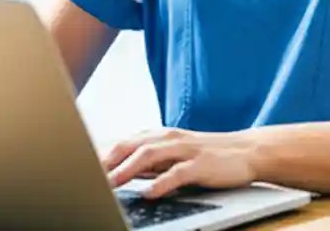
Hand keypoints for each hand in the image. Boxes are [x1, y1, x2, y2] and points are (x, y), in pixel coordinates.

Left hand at [102, 127, 257, 198]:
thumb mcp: (174, 156)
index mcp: (160, 136)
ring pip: (150, 155)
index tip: (82, 168)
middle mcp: (169, 138)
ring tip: (109, 183)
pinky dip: (161, 183)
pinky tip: (149, 193)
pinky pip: (178, 173)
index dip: (101, 155)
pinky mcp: (201, 164)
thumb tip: (118, 172)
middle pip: (131, 145)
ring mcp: (185, 150)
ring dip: (127, 169)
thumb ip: (148, 163)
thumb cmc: (207, 156)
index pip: (124, 143)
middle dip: (107, 161)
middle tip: (88, 176)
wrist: (247, 151)